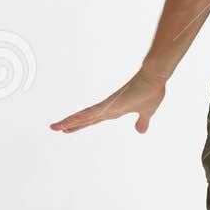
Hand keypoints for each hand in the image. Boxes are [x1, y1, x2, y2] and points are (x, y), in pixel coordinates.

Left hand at [50, 68, 165, 134]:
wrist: (155, 78)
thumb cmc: (150, 91)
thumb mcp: (147, 113)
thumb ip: (142, 122)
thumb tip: (140, 130)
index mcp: (114, 111)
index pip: (92, 119)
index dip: (80, 125)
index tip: (68, 129)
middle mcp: (107, 108)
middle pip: (84, 118)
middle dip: (70, 124)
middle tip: (54, 127)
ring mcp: (107, 105)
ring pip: (84, 115)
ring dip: (70, 121)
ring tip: (56, 127)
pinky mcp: (111, 103)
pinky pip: (93, 112)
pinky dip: (82, 117)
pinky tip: (71, 121)